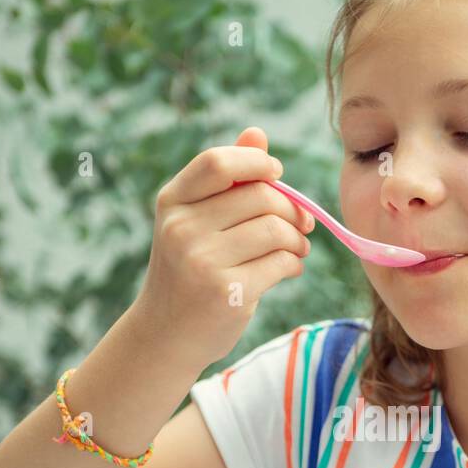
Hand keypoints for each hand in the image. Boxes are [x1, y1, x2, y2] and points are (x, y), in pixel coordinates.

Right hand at [132, 125, 316, 364]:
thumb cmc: (188, 269)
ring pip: (275, 230)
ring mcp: (202, 262)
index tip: (276, 174)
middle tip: (301, 224)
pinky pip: (281, 263)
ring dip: (297, 239)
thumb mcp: (195, 220)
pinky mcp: (227, 293)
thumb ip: (226, 179)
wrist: (166, 334)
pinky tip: (288, 268)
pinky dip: (294, 263)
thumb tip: (258, 133)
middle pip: (260, 196)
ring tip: (296, 248)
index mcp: (172, 202)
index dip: (257, 162)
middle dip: (290, 208)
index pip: (219, 162)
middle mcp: (181, 229)